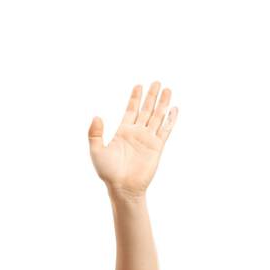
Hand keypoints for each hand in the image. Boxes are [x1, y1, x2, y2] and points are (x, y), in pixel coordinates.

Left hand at [88, 80, 177, 199]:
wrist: (122, 188)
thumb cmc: (108, 172)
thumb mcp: (97, 152)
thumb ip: (95, 134)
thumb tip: (96, 116)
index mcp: (123, 132)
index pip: (131, 110)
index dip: (135, 98)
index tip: (139, 85)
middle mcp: (137, 133)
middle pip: (146, 110)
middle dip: (151, 96)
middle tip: (157, 82)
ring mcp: (148, 139)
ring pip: (157, 117)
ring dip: (162, 104)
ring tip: (167, 89)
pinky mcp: (157, 147)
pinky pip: (165, 130)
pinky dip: (170, 120)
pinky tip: (174, 109)